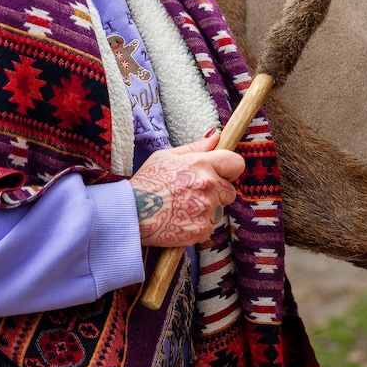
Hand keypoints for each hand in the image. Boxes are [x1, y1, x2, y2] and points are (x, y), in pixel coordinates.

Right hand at [129, 130, 244, 247]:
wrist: (131, 213)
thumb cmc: (146, 182)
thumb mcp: (166, 157)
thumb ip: (195, 148)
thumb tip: (215, 136)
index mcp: (201, 165)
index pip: (235, 163)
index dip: (230, 169)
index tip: (222, 173)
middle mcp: (208, 186)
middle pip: (230, 191)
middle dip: (217, 192)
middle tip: (192, 194)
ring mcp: (206, 209)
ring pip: (219, 210)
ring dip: (207, 210)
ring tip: (182, 208)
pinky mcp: (202, 230)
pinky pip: (209, 227)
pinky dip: (198, 225)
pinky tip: (180, 221)